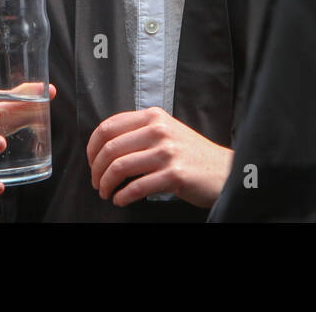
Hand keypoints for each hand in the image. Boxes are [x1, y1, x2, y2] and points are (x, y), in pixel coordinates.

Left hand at [86, 107, 232, 208]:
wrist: (224, 170)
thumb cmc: (191, 154)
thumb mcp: (166, 131)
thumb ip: (140, 131)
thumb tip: (105, 146)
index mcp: (153, 116)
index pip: (108, 126)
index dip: (92, 147)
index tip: (91, 162)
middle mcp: (159, 130)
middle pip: (110, 148)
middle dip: (96, 170)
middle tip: (96, 183)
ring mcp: (167, 152)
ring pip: (119, 168)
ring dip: (106, 184)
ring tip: (107, 193)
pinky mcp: (174, 175)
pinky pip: (137, 187)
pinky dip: (122, 196)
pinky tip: (121, 200)